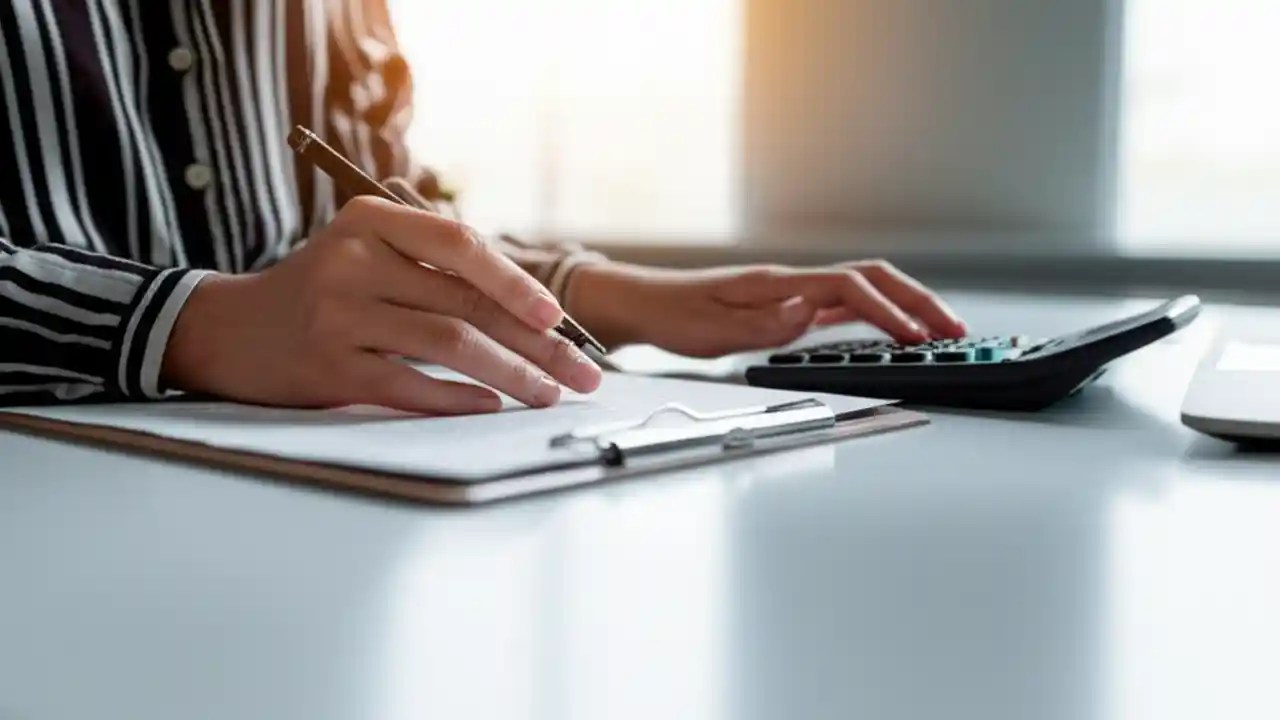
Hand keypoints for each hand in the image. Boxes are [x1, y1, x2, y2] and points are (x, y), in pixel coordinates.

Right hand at [163, 197, 601, 413]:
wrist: (231, 331)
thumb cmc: (319, 291)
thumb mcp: (366, 252)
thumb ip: (432, 265)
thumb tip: (531, 309)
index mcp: (370, 221)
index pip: (461, 245)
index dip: (516, 282)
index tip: (559, 316)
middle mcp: (353, 261)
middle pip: (467, 301)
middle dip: (536, 341)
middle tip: (580, 370)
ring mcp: (339, 315)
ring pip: (450, 344)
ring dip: (511, 373)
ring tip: (548, 392)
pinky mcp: (331, 369)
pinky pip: (413, 386)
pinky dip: (459, 399)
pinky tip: (492, 406)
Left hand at [569, 261, 966, 357]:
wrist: (646, 303)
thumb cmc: (674, 315)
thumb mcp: (712, 328)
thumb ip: (764, 324)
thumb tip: (811, 314)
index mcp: (779, 283)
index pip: (850, 288)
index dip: (889, 312)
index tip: (915, 339)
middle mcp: (794, 283)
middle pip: (874, 280)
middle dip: (920, 303)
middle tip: (956, 331)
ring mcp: (795, 294)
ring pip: (867, 292)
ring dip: (907, 309)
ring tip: (942, 335)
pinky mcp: (791, 308)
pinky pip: (848, 308)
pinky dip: (881, 319)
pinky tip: (895, 335)